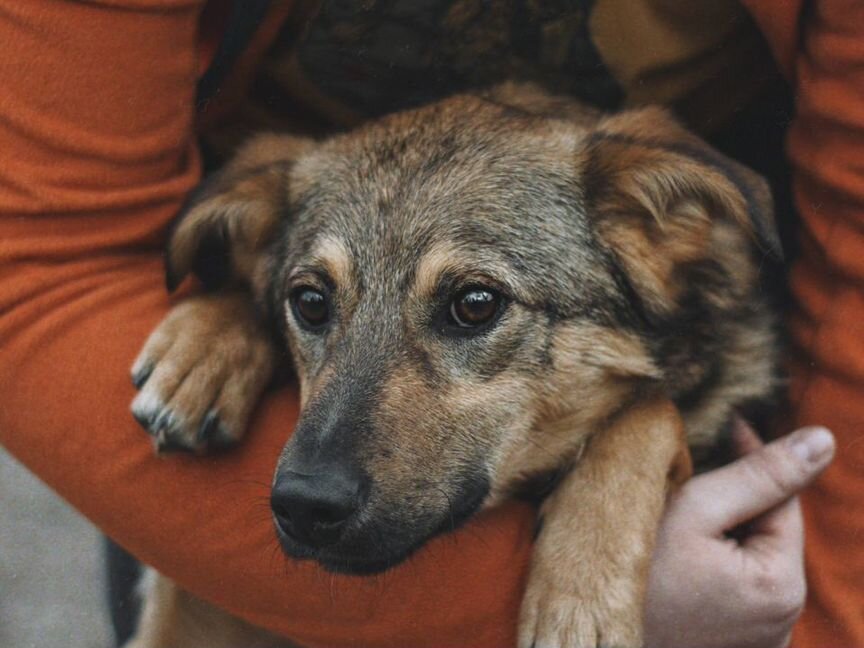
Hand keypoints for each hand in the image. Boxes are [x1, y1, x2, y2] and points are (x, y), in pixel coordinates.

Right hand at [644, 422, 834, 647]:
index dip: (757, 455)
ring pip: (750, 560)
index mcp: (782, 585)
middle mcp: (783, 622)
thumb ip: (759, 475)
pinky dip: (714, 564)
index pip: (785, 499)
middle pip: (768, 533)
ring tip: (681, 510)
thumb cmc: (635, 576)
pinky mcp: (731, 645)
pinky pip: (734, 590)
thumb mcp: (694, 511)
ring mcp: (757, 640)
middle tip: (692, 468)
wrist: (590, 637)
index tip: (728, 421)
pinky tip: (678, 555)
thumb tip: (823, 439)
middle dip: (738, 496)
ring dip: (724, 530)